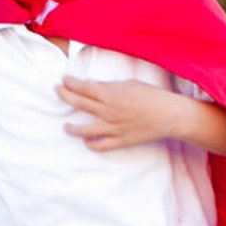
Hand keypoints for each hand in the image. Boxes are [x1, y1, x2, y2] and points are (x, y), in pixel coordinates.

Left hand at [58, 75, 177, 152]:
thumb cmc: (151, 96)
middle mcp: (108, 111)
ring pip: (84, 130)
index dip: (71, 83)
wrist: (168, 115)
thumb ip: (109, 87)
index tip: (63, 80)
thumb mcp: (128, 84)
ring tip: (66, 126)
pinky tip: (86, 141)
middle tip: (57, 91)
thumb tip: (93, 87)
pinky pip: (100, 146)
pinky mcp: (120, 141)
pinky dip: (91, 144)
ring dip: (72, 128)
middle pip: (79, 103)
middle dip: (65, 96)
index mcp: (110, 94)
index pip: (83, 87)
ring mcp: (113, 128)